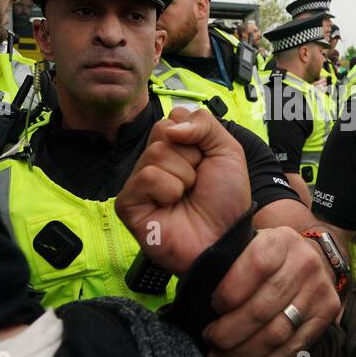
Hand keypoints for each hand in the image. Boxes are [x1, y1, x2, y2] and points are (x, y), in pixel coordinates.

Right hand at [115, 106, 251, 274]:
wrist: (226, 237)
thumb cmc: (226, 199)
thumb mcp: (227, 150)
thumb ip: (204, 123)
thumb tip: (172, 125)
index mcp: (173, 148)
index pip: (173, 118)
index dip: (197, 139)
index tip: (205, 163)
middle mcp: (153, 162)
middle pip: (162, 132)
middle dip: (191, 157)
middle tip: (196, 183)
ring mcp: (138, 183)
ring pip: (156, 153)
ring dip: (183, 177)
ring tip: (185, 197)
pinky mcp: (128, 204)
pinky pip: (147, 177)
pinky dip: (169, 190)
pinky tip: (171, 206)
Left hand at [202, 226, 340, 356]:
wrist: (314, 258)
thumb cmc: (268, 256)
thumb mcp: (250, 243)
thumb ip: (229, 258)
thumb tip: (196, 284)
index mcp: (282, 241)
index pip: (256, 266)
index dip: (230, 292)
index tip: (212, 307)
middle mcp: (305, 264)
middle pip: (262, 308)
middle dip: (229, 331)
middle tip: (209, 339)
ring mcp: (319, 292)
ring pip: (276, 334)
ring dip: (242, 352)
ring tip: (220, 356)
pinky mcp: (325, 317)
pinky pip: (292, 350)